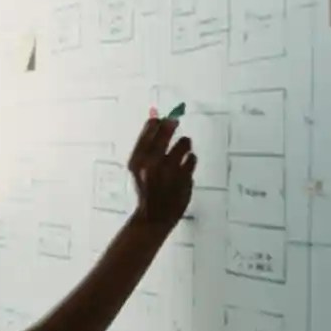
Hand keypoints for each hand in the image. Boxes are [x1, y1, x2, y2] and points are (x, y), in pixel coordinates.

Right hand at [129, 108, 195, 231]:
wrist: (154, 215)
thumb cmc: (146, 188)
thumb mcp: (138, 168)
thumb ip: (146, 144)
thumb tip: (156, 115)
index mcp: (137, 160)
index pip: (149, 130)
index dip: (158, 122)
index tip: (164, 119)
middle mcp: (153, 163)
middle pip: (166, 133)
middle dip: (171, 125)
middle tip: (175, 121)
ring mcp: (171, 171)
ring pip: (184, 144)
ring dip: (184, 145)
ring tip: (182, 150)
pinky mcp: (185, 178)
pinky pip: (192, 159)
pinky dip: (189, 162)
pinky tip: (184, 168)